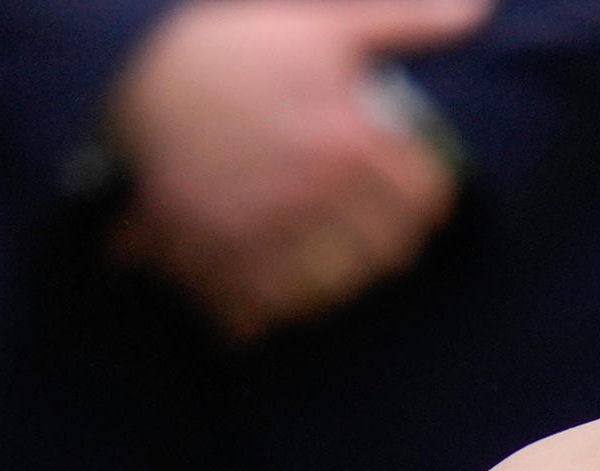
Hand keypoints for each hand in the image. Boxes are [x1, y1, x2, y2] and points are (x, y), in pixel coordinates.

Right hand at [110, 0, 485, 340]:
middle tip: (381, 235)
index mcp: (350, 142)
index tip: (422, 195)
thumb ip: (405, 22)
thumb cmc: (226, 47)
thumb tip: (476, 11)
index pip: (425, 197)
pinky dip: (277, 310)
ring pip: (334, 291)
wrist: (123, 78)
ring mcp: (269, 236)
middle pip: (386, 253)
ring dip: (341, 282)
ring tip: (334, 266)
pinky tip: (277, 292)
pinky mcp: (220, 262)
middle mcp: (316, 197)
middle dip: (390, 244)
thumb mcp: (321, 25)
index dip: (430, 198)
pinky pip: (268, 312)